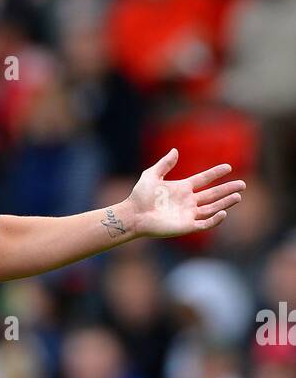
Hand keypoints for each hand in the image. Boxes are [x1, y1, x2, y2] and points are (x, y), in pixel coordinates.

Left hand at [124, 148, 245, 238]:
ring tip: (238, 196)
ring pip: (212, 208)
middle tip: (243, 185)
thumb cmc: (139, 196)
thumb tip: (175, 150)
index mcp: (183, 188)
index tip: (228, 167)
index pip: (204, 179)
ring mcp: (188, 214)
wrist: (133, 215)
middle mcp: (188, 201)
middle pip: (213, 194)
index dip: (216, 173)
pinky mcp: (186, 226)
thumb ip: (164, 164)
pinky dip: (214, 220)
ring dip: (225, 203)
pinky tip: (223, 213)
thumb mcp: (151, 175)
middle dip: (228, 189)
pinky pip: (204, 224)